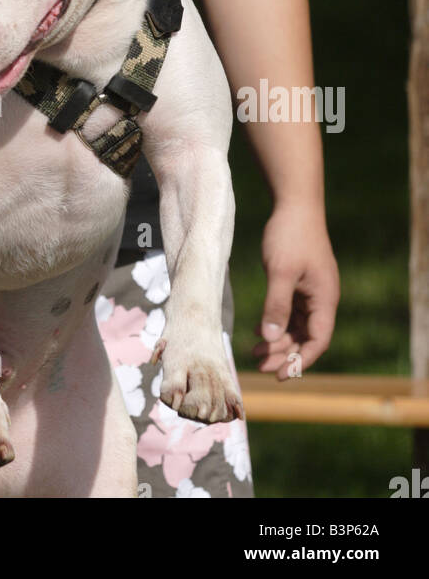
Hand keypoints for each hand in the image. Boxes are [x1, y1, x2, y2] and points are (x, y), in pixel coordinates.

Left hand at [253, 202, 339, 378]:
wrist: (295, 204)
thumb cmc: (290, 235)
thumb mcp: (280, 271)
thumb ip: (276, 305)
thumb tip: (270, 339)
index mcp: (325, 299)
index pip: (318, 341)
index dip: (301, 361)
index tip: (280, 374)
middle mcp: (321, 299)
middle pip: (306, 337)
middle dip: (285, 354)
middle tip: (260, 366)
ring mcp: (311, 291)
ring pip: (297, 327)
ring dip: (278, 341)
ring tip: (255, 352)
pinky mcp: (299, 283)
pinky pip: (290, 313)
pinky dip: (275, 323)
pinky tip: (257, 330)